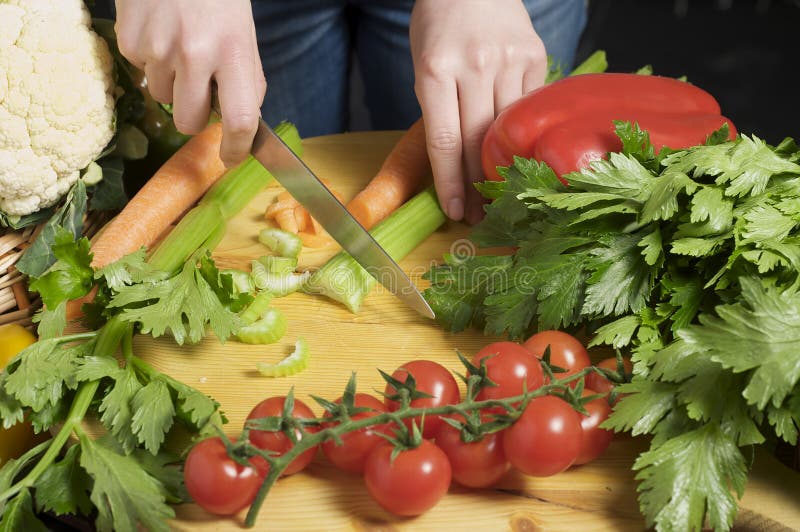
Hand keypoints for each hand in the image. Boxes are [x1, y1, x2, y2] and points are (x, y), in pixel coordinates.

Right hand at [115, 0, 265, 166]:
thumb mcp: (243, 35)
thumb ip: (246, 80)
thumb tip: (243, 123)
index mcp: (233, 52)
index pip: (241, 119)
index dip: (237, 148)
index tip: (232, 157)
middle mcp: (195, 54)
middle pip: (189, 121)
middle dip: (195, 116)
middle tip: (200, 91)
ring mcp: (158, 48)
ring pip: (163, 98)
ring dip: (173, 83)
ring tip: (180, 47)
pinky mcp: (129, 41)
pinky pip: (142, 73)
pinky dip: (152, 61)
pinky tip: (161, 34)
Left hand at [410, 0, 546, 223]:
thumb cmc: (439, 28)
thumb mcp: (424, 65)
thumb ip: (438, 110)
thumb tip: (455, 167)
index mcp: (436, 69)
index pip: (446, 141)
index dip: (451, 183)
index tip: (454, 212)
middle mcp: (475, 65)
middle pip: (479, 142)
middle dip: (477, 185)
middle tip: (479, 216)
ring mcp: (509, 59)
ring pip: (510, 129)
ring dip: (504, 168)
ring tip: (499, 196)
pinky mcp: (535, 56)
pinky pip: (529, 106)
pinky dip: (522, 132)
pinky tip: (520, 153)